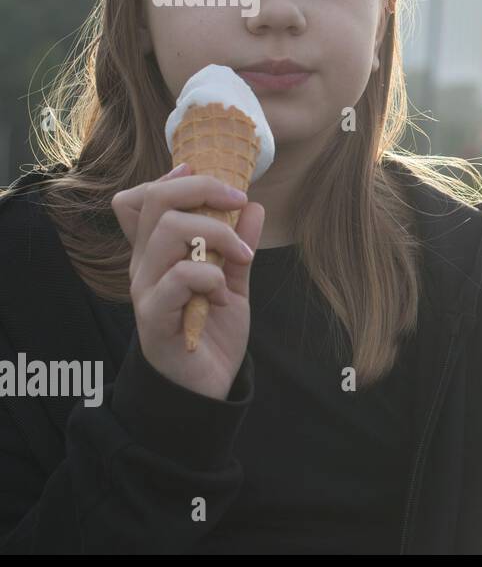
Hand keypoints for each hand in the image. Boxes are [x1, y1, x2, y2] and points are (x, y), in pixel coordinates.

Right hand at [111, 163, 264, 400]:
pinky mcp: (155, 317)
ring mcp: (146, 290)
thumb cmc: (213, 331)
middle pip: (155, 202)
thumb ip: (240, 246)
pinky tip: (224, 296)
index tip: (215, 180)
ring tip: (242, 256)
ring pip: (168, 232)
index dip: (172, 179)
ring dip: (215, 234)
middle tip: (240, 201)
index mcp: (157, 253)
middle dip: (203, 190)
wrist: (207, 387)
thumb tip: (255, 206)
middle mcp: (144, 266)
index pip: (140, 199)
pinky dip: (210, 277)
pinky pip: (178, 277)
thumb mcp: (234, 281)